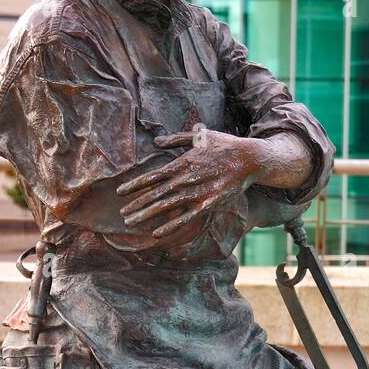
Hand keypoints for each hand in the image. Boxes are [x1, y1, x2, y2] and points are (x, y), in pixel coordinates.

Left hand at [115, 131, 260, 243]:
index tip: (120, 192)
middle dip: (136, 204)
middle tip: (122, 214)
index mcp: (182, 163)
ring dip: (146, 215)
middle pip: (155, 194)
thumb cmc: (224, 145)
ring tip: (131, 223)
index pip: (152, 176)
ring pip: (166, 207)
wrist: (249, 159)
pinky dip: (170, 226)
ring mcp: (196, 193)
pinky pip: (185, 218)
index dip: (135, 185)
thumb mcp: (199, 136)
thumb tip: (156, 141)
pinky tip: (157, 233)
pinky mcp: (208, 204)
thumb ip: (176, 139)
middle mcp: (186, 179)